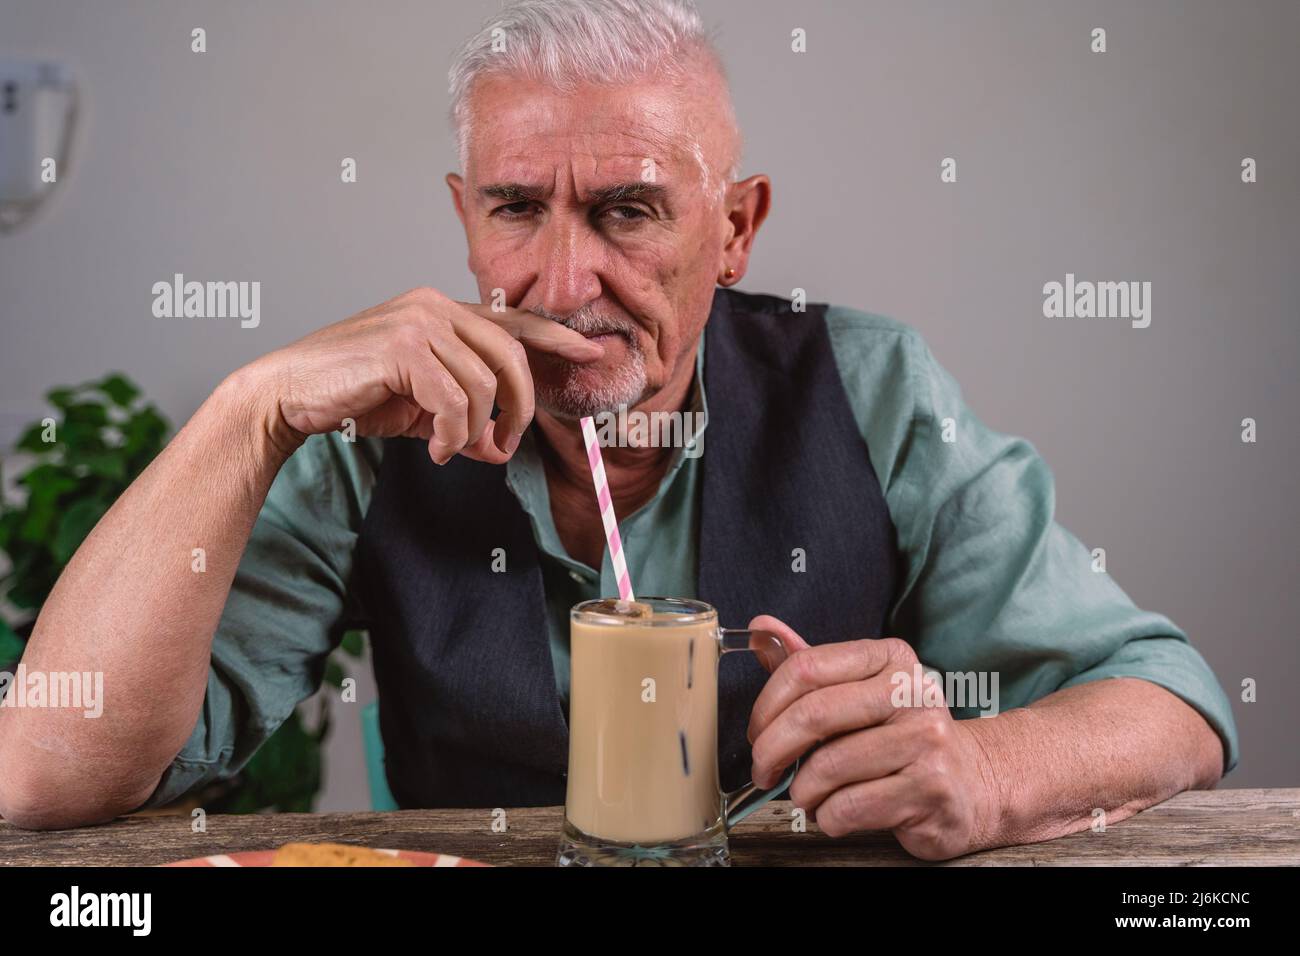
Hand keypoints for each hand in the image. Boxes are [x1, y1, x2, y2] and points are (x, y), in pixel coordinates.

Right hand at [235, 287, 603, 462]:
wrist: (289, 395)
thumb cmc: (353, 395)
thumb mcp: (421, 408)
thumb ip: (464, 419)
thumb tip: (499, 450)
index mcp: (443, 310)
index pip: (514, 321)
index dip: (557, 337)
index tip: (592, 351)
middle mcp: (435, 305)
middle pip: (511, 358)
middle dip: (519, 409)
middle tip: (503, 446)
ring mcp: (419, 321)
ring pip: (485, 384)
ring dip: (475, 431)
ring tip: (448, 449)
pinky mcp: (403, 346)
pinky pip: (456, 400)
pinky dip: (451, 435)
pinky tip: (431, 449)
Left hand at [745, 615, 1000, 859]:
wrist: (969, 784)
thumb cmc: (899, 737)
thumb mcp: (857, 692)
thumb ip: (810, 663)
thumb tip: (760, 627)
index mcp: (890, 658)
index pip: (807, 668)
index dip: (766, 705)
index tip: (756, 732)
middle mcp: (912, 692)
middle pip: (813, 714)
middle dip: (772, 750)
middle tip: (764, 771)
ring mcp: (927, 740)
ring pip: (828, 767)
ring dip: (803, 791)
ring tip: (808, 795)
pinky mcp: (931, 789)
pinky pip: (849, 807)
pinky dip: (828, 818)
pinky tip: (836, 814)